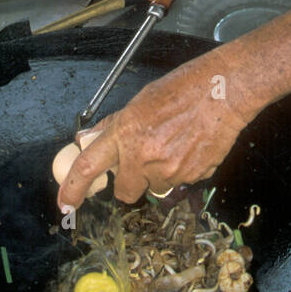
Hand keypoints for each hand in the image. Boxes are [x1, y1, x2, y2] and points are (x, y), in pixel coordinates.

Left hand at [56, 55, 249, 210]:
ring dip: (159, 175)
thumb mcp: (140, 101)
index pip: (88, 167)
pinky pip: (180, 181)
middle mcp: (144, 156)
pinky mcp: (192, 176)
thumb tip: (92, 140)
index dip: (73, 189)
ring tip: (175, 144)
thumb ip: (115, 126)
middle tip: (141, 163)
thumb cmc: (185, 88)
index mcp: (126, 133)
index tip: (66, 203)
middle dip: (129, 182)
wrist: (224, 92)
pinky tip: (190, 145)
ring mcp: (169, 170)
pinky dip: (183, 169)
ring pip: (155, 187)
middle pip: (125, 192)